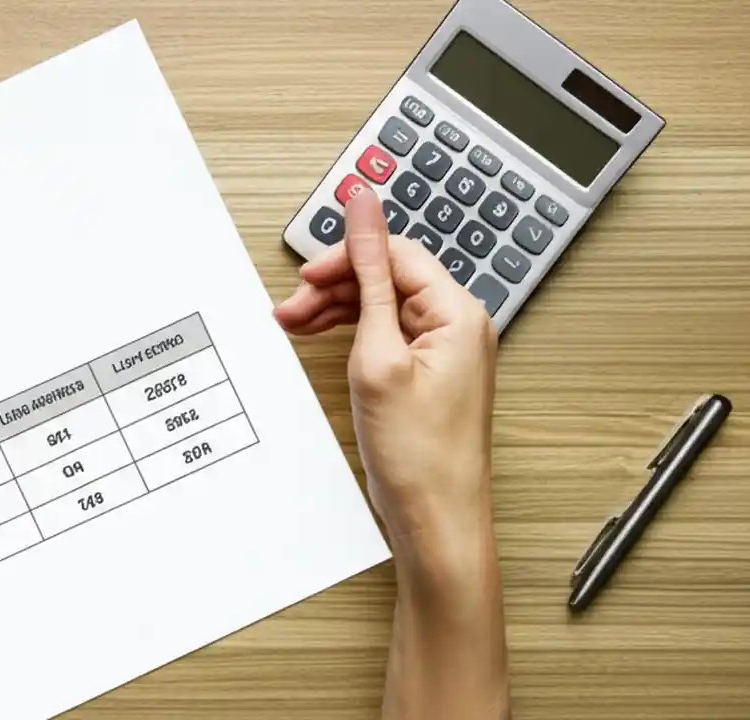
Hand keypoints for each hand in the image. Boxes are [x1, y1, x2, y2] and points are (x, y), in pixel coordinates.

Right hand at [276, 193, 508, 719]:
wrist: (436, 522)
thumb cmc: (417, 454)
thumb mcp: (378, 355)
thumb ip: (370, 276)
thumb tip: (365, 209)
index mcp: (458, 312)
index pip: (396, 252)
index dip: (344, 257)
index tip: (302, 273)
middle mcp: (460, 325)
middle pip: (389, 276)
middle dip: (334, 286)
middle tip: (290, 310)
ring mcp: (446, 351)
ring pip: (383, 304)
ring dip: (337, 310)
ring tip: (294, 326)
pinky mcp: (430, 374)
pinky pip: (388, 333)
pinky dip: (352, 334)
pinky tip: (322, 341)